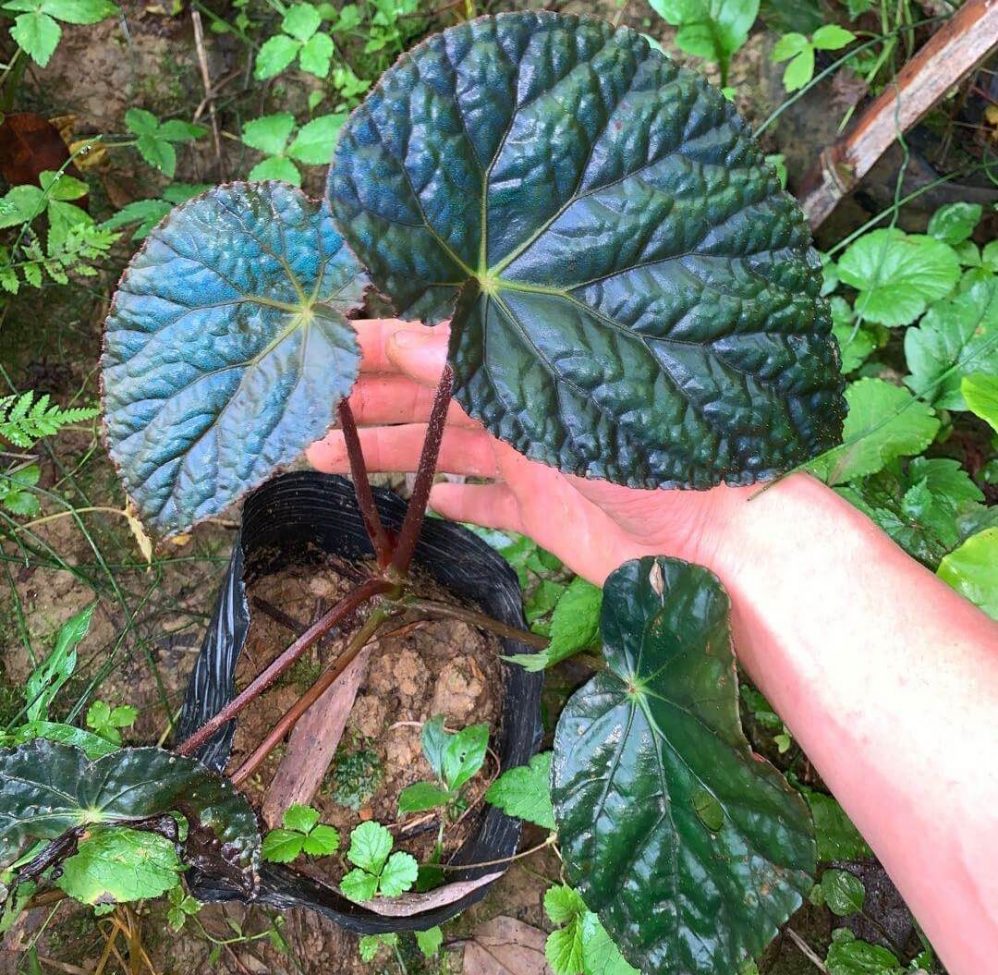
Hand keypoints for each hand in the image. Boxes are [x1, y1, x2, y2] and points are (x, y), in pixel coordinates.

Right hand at [307, 318, 755, 586]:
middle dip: (369, 403)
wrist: (711, 544)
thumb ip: (487, 373)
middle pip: (430, 399)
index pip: (440, 346)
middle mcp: (527, 405)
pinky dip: (445, 499)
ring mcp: (532, 458)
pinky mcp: (541, 509)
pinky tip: (403, 502)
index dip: (380, 346)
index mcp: (531, 365)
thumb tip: (412, 339)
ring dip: (389, 452)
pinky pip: (482, 501)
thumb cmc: (652, 460)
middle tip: (307, 413)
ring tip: (320, 458)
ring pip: (444, 450)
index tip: (326, 348)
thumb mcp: (565, 404)